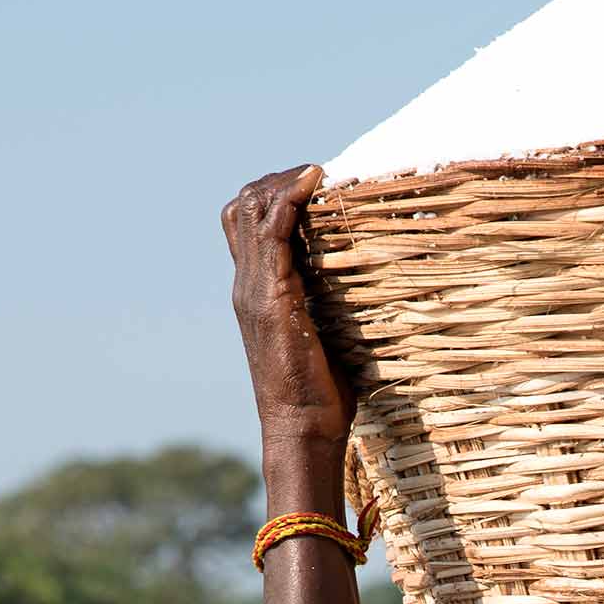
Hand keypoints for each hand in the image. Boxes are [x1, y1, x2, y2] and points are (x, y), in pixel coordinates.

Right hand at [221, 166, 350, 491]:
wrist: (302, 430)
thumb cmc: (321, 397)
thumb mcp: (325, 340)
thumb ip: (328, 310)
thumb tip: (363, 296)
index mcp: (256, 294)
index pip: (244, 224)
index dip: (273, 196)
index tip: (314, 187)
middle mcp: (247, 285)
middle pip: (240, 206)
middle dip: (278, 180)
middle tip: (319, 175)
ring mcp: (254, 290)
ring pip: (250, 209)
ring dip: (285, 181)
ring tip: (319, 174)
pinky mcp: (271, 298)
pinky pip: (270, 231)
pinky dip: (291, 199)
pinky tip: (316, 182)